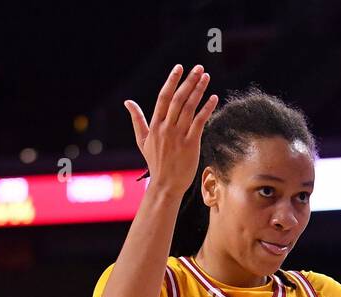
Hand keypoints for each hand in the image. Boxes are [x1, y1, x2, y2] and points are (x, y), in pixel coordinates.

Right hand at [125, 64, 217, 197]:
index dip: (171, 81)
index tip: (179, 68)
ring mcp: (178, 136)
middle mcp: (166, 128)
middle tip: (198, 68)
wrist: (165, 185)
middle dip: (188, 81)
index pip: (163, 97)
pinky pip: (199, 122)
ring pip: (189, 108)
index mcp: (154, 125)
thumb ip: (137, 119)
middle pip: (178, 99)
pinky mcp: (190, 144)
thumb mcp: (141, 141)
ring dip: (198, 91)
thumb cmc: (155, 163)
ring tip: (206, 77)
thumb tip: (128, 102)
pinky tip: (213, 98)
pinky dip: (206, 109)